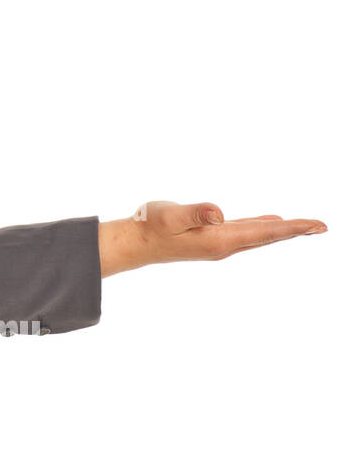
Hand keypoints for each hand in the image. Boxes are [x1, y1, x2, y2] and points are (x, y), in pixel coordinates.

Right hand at [99, 201, 325, 276]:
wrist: (135, 243)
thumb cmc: (150, 226)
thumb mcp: (171, 215)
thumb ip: (195, 213)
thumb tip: (220, 214)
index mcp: (219, 240)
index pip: (264, 233)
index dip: (291, 228)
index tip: (316, 226)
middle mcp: (223, 245)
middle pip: (266, 237)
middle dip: (295, 231)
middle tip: (322, 227)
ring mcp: (218, 243)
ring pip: (258, 236)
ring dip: (282, 231)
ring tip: (304, 226)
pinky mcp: (211, 239)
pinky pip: (245, 233)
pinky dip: (264, 228)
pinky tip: (270, 223)